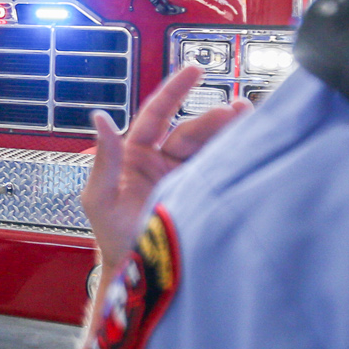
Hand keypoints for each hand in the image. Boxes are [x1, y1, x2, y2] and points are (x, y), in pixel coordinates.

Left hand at [81, 64, 248, 270]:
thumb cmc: (114, 239)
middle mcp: (160, 162)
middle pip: (190, 129)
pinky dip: (234, 154)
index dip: (175, 91)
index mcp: (134, 155)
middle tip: (235, 110)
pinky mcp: (201, 194)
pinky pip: (219, 168)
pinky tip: (249, 144)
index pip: (157, 114)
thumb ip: (104, 158)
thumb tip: (100, 116)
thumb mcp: (101, 198)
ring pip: (208, 146)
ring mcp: (183, 178)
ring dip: (227, 131)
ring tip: (248, 118)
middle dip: (212, 117)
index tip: (194, 71)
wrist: (141, 277)